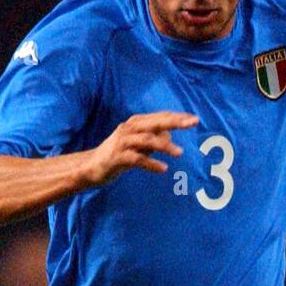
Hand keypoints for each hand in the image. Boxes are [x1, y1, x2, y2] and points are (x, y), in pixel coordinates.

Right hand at [84, 111, 198, 185]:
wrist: (91, 167)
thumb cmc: (117, 155)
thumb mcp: (137, 146)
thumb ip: (152, 140)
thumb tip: (170, 137)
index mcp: (135, 123)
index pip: (160, 117)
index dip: (177, 117)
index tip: (194, 119)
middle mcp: (129, 129)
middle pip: (156, 122)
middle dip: (175, 122)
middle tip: (192, 123)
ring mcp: (123, 142)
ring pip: (147, 140)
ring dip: (165, 146)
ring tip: (179, 153)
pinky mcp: (118, 158)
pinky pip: (137, 159)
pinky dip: (151, 163)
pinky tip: (163, 169)